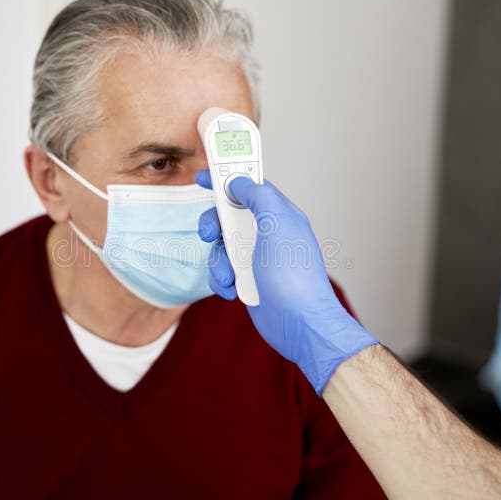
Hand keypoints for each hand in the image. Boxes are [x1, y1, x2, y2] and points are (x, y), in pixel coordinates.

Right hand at [196, 170, 377, 394]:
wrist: (298, 323)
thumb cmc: (294, 276)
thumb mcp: (277, 223)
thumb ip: (257, 196)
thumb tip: (240, 181)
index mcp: (279, 215)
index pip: (249, 187)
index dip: (226, 179)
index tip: (202, 176)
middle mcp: (267, 234)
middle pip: (228, 217)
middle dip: (214, 226)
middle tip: (210, 234)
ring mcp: (257, 258)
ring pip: (221, 247)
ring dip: (219, 262)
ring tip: (229, 276)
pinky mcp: (248, 280)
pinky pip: (222, 272)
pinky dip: (222, 281)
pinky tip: (234, 291)